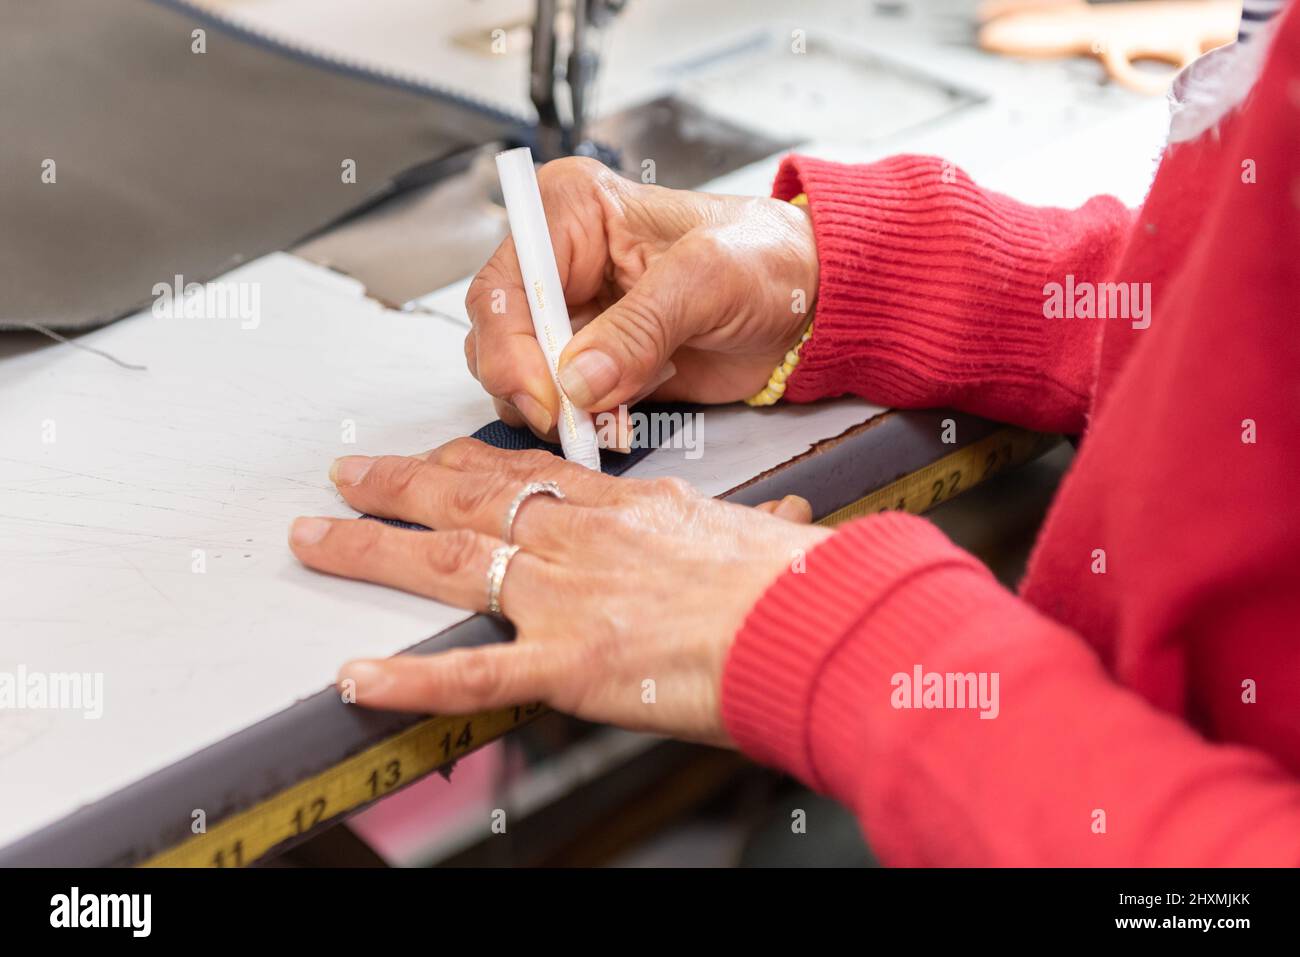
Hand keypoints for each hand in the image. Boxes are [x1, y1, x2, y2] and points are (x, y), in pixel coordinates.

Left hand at [288, 439, 827, 744]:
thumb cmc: (797, 584)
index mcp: (628, 508)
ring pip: (451, 561)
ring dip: (372, 548)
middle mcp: (584, 539)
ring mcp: (568, 597)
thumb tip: (796, 524)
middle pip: (470, 496)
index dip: (470, 461)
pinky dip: (407, 680)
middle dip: (398, 482)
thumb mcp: (774, 538)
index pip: (531, 471)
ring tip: (318, 537)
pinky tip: (356, 678)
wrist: (809, 621)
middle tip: (346, 472)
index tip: (434, 456)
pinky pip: (471, 675)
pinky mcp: (570, 663)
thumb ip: (766, 529)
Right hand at [465, 157, 817, 439]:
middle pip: (499, 336)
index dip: (510, 346)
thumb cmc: (768, 259)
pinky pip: (562, 405)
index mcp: (571, 212)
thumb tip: (576, 380)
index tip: (547, 396)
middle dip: (532, 386)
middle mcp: (560, 263)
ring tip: (615, 417)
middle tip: (574, 421)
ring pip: (521, 376)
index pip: (503, 284)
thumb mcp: (708, 278)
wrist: (809, 304)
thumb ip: (640, 328)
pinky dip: (585, 424)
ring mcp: (574, 317)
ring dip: (560, 410)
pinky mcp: (596, 364)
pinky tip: (626, 420)